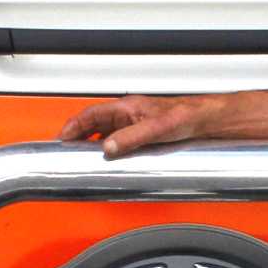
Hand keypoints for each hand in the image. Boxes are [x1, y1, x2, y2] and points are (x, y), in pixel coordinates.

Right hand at [58, 94, 208, 157]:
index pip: (91, 114)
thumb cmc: (186, 116)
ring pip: (104, 132)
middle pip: (94, 123)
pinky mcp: (142, 134)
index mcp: (127, 107)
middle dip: (77, 136)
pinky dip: (108, 149)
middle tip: (66, 151)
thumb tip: (108, 147)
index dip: (73, 125)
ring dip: (91, 143)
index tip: (62, 137)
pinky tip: (109, 160)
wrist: (205, 121)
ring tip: (82, 158)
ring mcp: (134, 124)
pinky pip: (117, 140)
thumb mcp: (156, 129)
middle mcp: (128, 114)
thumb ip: (131, 137)